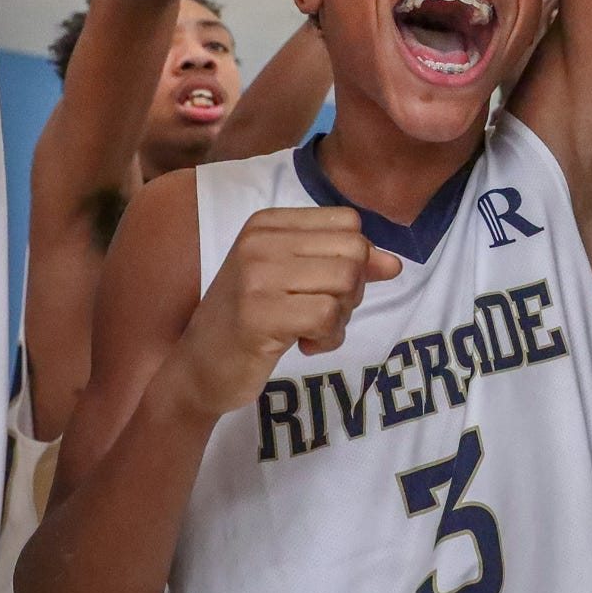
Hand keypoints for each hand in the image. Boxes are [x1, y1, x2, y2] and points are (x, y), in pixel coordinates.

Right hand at [176, 207, 400, 416]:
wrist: (196, 369)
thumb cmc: (250, 323)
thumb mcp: (294, 281)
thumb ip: (342, 264)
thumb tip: (394, 263)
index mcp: (267, 223)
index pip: (348, 222)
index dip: (354, 260)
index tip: (326, 288)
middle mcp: (260, 240)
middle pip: (353, 250)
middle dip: (352, 290)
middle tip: (321, 313)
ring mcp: (257, 275)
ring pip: (346, 281)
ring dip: (340, 317)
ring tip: (309, 330)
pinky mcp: (260, 314)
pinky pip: (328, 316)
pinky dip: (328, 338)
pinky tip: (303, 345)